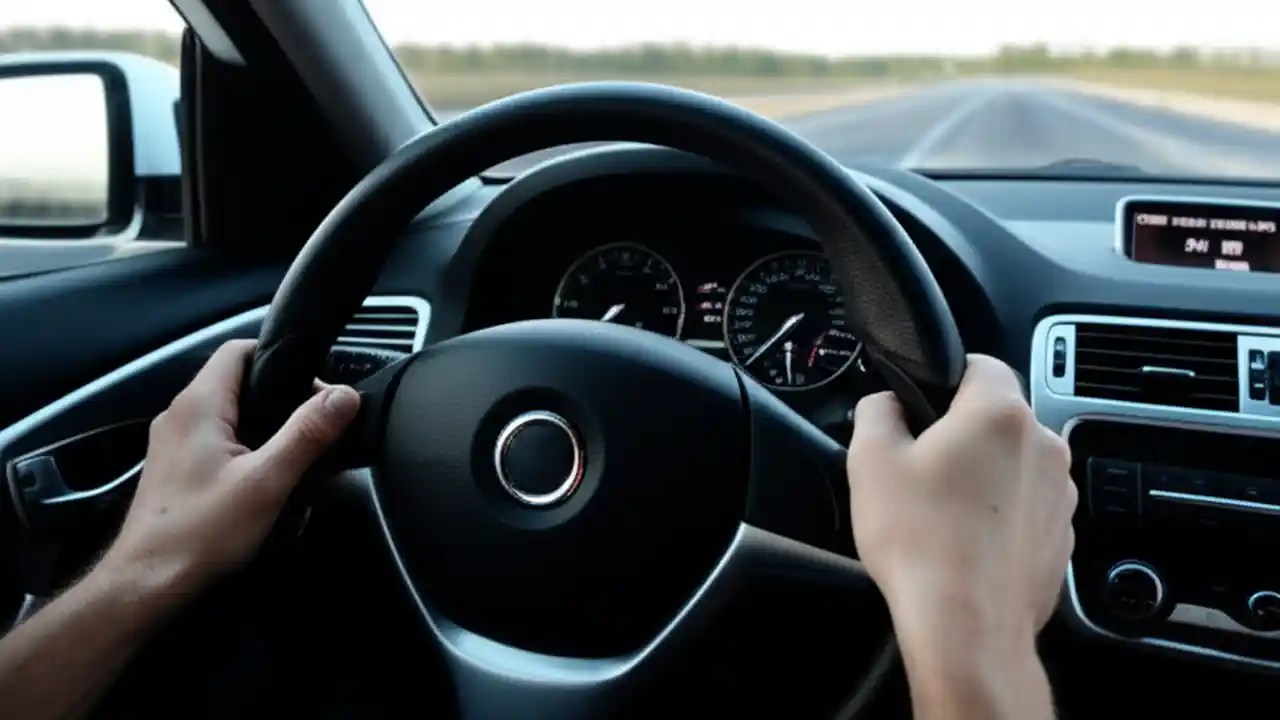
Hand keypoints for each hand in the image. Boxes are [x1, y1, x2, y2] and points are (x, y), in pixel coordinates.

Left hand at [97, 340, 359, 601]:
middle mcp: (180, 414)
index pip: (239, 349)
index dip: (281, 357)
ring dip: (267, 427)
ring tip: (301, 455)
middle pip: (239, 382)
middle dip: (282, 397)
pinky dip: (247, 448)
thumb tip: (345, 395)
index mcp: (199, 404)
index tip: (317, 387)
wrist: (146, 585)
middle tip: (318, 426)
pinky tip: (269, 480)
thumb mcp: (266, 482)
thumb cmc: (203, 531)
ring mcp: (172, 443)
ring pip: (230, 414)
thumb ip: (307, 434)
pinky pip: (218, 440)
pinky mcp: (174, 469)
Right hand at [848, 355, 1075, 649]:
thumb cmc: (920, 541)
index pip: (980, 363)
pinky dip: (999, 515)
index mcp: (1000, 413)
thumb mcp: (869, 460)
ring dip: (983, 474)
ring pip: (1013, 463)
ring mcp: (1060, 494)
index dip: (943, 378)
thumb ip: (876, 411)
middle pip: (997, 416)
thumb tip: (887, 403)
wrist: (966, 627)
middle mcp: (1043, 446)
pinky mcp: (1062, 536)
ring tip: (940, 511)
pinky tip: (964, 541)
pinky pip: (1025, 506)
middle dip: (960, 432)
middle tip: (918, 467)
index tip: (919, 409)